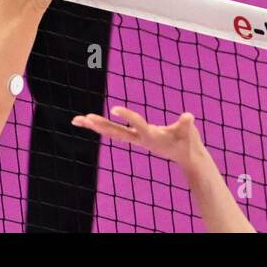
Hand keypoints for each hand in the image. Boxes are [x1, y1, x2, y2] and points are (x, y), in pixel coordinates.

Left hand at [72, 106, 204, 170]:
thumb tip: (188, 117)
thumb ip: (187, 125)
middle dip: (100, 125)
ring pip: (113, 132)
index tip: (114, 109)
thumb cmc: (188, 143)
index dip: (127, 116)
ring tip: (77, 119)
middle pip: (116, 133)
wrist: (187, 157)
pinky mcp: (139, 137)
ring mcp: (138, 139)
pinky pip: (117, 131)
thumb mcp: (188, 133)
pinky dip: (104, 127)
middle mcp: (141, 139)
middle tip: (83, 118)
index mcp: (152, 137)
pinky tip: (94, 123)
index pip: (137, 125)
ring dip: (95, 126)